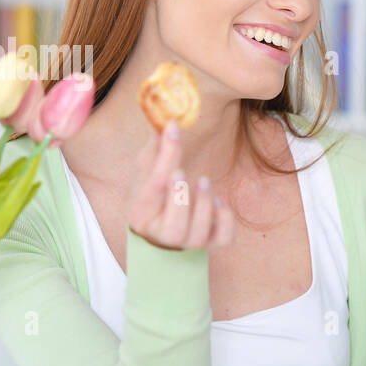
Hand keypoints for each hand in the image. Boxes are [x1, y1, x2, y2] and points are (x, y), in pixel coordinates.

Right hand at [126, 120, 234, 250]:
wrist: (163, 229)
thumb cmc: (154, 195)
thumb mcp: (146, 172)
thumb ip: (155, 150)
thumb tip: (168, 122)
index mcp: (140, 213)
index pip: (154, 186)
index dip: (166, 154)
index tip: (174, 127)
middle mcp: (163, 235)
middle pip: (174, 226)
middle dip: (181, 198)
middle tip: (183, 173)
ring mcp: (189, 243)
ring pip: (198, 234)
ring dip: (204, 204)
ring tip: (203, 182)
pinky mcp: (212, 243)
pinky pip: (224, 236)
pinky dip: (225, 217)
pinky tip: (217, 202)